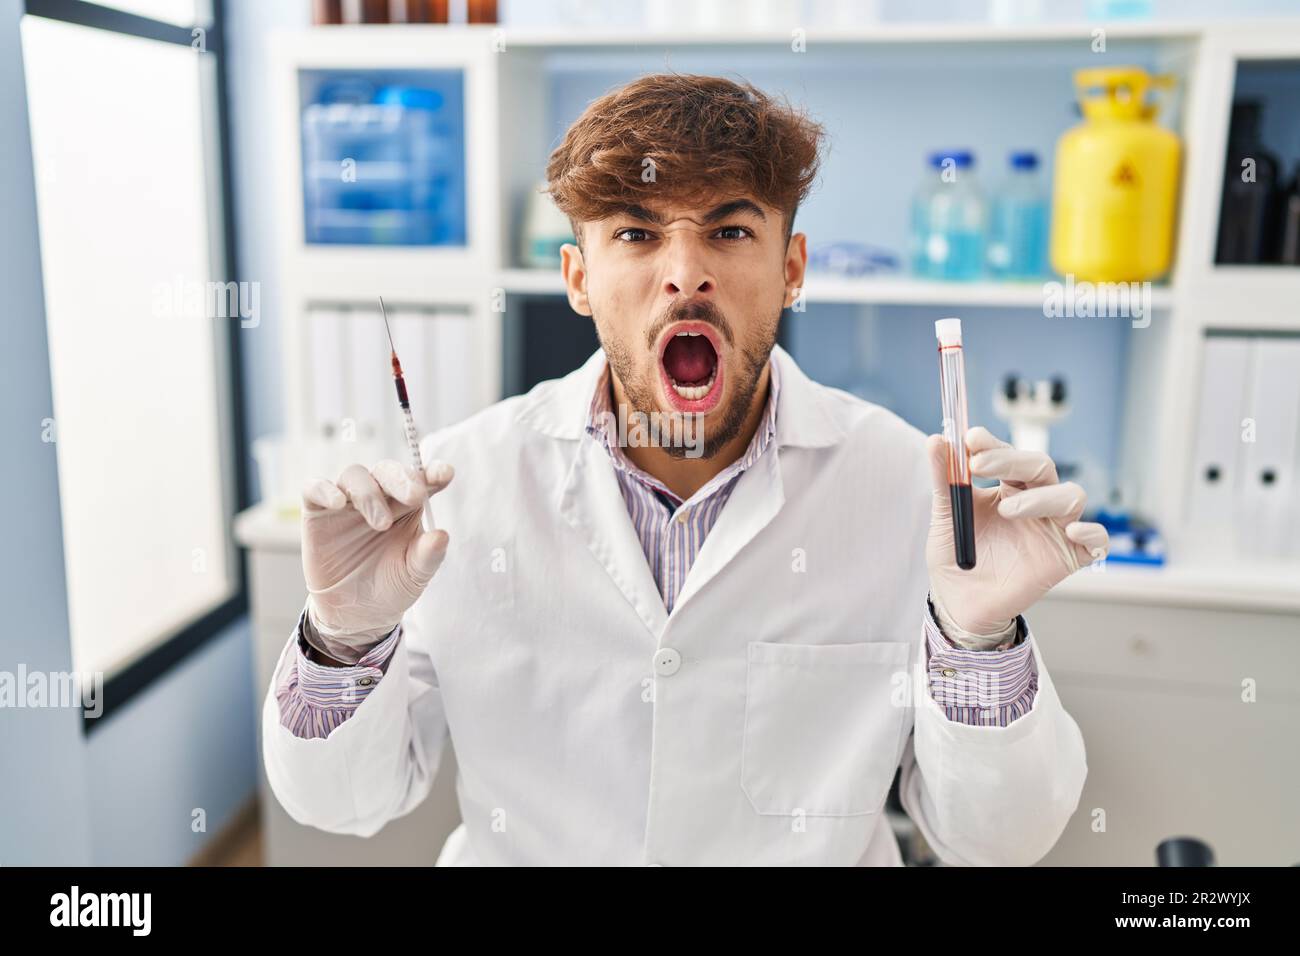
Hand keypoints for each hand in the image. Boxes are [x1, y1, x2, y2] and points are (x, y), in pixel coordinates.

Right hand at [300, 458, 454, 662]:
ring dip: (369, 494)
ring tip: (381, 524)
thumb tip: (442, 535)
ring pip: (355, 475)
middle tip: (415, 496)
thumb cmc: (390, 586)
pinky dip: (324, 490)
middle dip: (402, 479)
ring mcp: (348, 502)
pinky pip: (314, 489)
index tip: (445, 474)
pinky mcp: (318, 512)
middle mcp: (380, 496)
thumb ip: (428, 555)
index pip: (423, 480)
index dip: (434, 472)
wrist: (355, 614)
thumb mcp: (414, 575)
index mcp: (408, 505)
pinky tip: (337, 502)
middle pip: (388, 471)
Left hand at [925, 426, 1108, 640]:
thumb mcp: (945, 516)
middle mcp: (1036, 502)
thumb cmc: (956, 556)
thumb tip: (935, 440)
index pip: (1009, 456)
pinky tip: (1071, 532)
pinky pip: (1096, 541)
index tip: (971, 439)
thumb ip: (943, 479)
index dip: (994, 444)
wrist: (959, 602)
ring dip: (1041, 497)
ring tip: (1007, 510)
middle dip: (1012, 461)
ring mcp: (1055, 528)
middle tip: (980, 466)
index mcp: (1008, 487)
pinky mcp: (1068, 557)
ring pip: (1071, 496)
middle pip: (1041, 467)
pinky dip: (1091, 533)